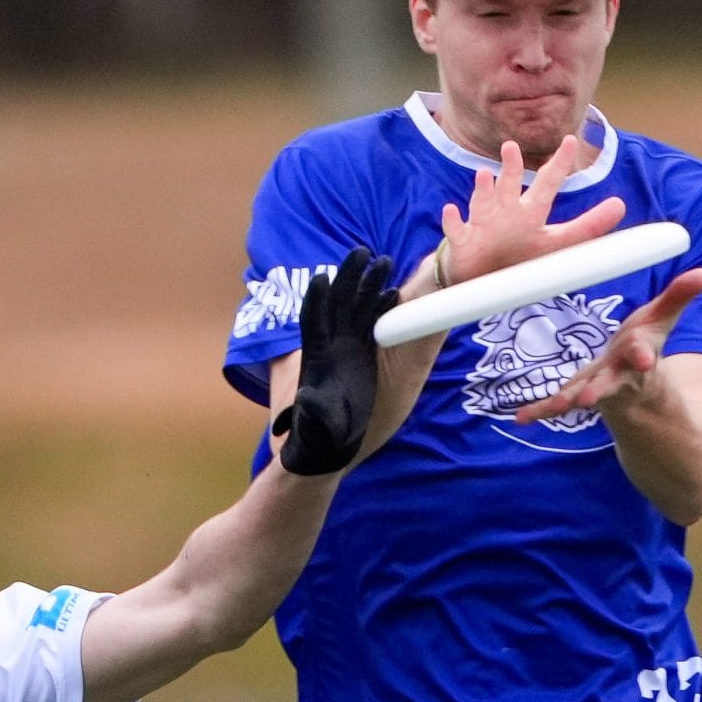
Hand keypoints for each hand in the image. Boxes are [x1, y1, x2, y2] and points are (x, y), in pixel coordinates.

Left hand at [272, 244, 398, 476]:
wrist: (329, 448)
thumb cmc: (320, 440)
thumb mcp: (317, 428)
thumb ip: (314, 414)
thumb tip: (306, 401)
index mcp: (316, 361)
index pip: (312, 323)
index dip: (316, 301)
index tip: (323, 279)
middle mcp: (330, 348)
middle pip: (338, 305)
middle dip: (348, 279)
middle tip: (362, 253)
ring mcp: (348, 349)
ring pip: (358, 309)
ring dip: (368, 286)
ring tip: (385, 262)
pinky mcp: (364, 355)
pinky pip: (373, 324)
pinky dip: (382, 309)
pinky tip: (395, 294)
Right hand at [438, 139, 622, 286]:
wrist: (481, 280)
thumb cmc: (520, 256)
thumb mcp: (556, 244)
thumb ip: (588, 226)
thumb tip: (621, 204)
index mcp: (530, 212)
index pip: (547, 184)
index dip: (559, 164)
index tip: (570, 140)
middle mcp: (507, 212)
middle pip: (511, 185)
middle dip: (511, 167)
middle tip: (511, 147)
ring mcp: (483, 224)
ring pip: (483, 201)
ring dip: (483, 188)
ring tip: (485, 175)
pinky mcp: (464, 242)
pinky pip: (457, 228)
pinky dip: (454, 220)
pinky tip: (452, 211)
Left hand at [511, 267, 701, 421]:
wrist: (634, 384)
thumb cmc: (644, 344)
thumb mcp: (662, 320)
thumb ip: (678, 297)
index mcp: (639, 356)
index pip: (642, 353)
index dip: (642, 353)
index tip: (644, 356)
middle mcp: (619, 377)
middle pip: (612, 383)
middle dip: (603, 389)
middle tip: (589, 398)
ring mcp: (597, 389)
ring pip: (584, 395)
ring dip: (569, 400)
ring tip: (556, 406)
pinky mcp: (578, 395)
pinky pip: (557, 404)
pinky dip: (540, 410)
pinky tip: (522, 418)